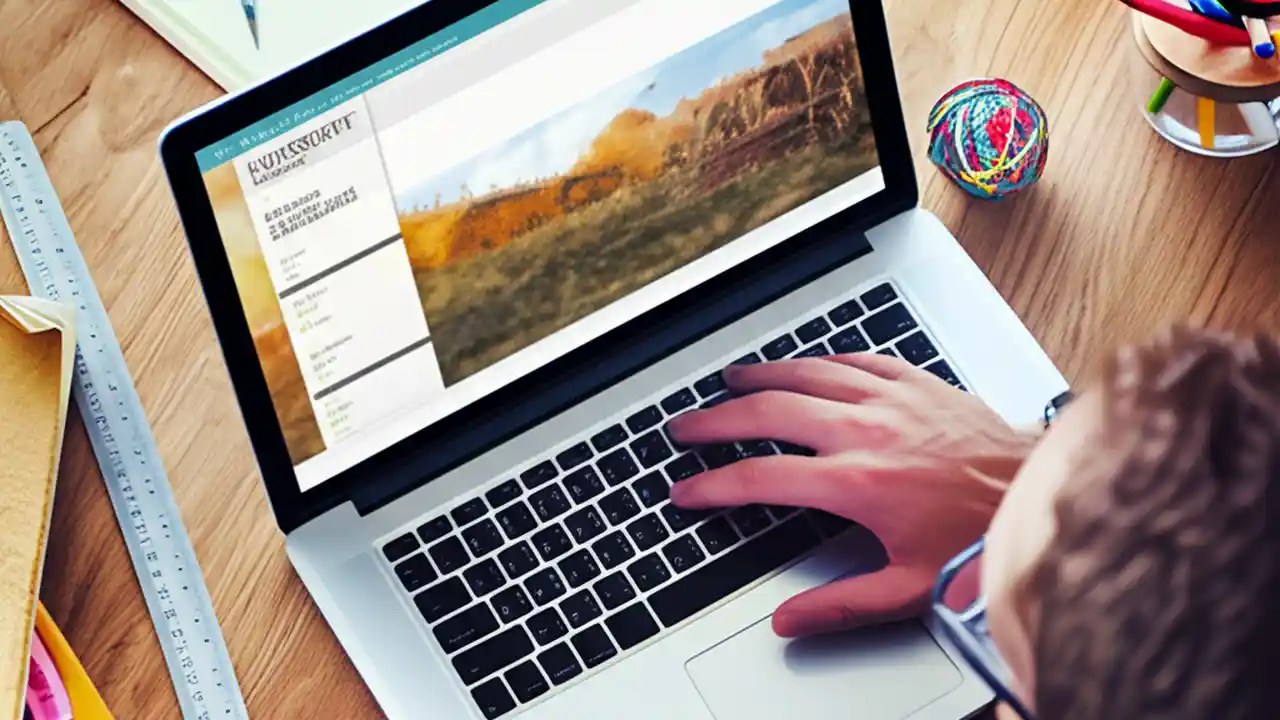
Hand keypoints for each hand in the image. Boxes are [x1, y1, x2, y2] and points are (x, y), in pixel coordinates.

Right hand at [666, 352, 1036, 637]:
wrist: (1041, 494)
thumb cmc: (981, 538)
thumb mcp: (910, 588)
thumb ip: (841, 604)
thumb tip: (788, 622)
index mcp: (856, 483)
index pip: (760, 477)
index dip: (712, 485)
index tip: (686, 491)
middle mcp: (866, 431)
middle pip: (768, 411)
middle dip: (717, 419)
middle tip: (688, 427)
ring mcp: (890, 400)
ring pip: (805, 373)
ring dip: (760, 375)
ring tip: (730, 380)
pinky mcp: (917, 382)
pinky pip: (855, 359)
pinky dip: (819, 360)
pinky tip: (804, 364)